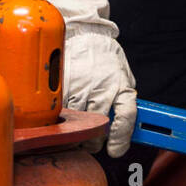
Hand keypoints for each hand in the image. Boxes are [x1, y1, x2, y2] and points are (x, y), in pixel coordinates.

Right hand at [66, 29, 137, 157]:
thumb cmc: (107, 60)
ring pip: (76, 122)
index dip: (121, 138)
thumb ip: (122, 102)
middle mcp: (102, 87)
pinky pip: (59, 111)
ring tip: (76, 129)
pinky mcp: (62, 84)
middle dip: (93, 140)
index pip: (126, 117)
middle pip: (97, 126)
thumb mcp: (123, 79)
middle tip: (91, 141)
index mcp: (121, 86)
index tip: (116, 150)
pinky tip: (63, 117)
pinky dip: (60, 119)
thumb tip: (122, 132)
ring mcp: (80, 86)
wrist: (87, 35)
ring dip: (75, 132)